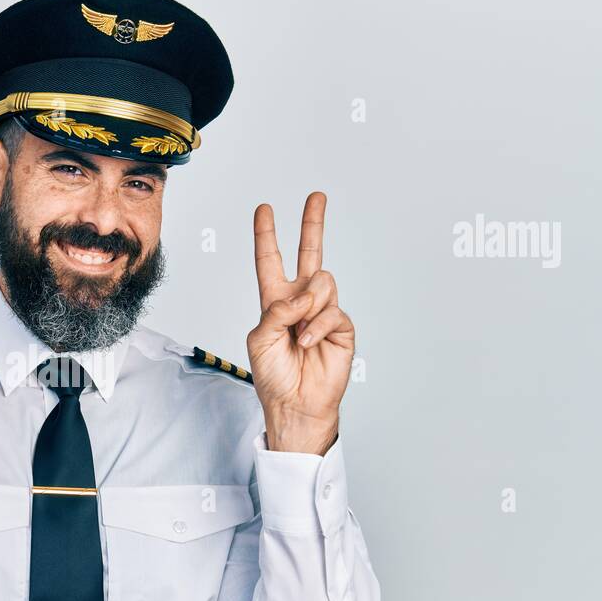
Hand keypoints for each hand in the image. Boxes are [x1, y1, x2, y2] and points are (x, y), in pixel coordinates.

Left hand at [246, 193, 353, 454]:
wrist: (296, 404)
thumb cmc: (273, 376)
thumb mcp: (260, 339)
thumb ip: (276, 311)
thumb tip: (303, 296)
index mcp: (275, 302)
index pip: (270, 261)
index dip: (267, 235)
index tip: (264, 210)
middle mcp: (300, 302)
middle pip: (309, 254)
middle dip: (313, 224)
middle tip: (317, 196)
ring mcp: (322, 312)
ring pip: (322, 282)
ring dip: (308, 304)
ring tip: (300, 331)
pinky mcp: (341, 326)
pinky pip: (332, 310)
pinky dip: (317, 325)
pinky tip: (309, 341)